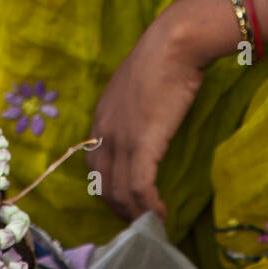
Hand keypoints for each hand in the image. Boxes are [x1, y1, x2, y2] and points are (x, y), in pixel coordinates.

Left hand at [88, 5, 207, 222]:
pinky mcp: (143, 145)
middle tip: (139, 219)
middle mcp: (104, 131)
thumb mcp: (136, 86)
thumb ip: (133, 108)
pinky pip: (140, 188)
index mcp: (100, 117)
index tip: (126, 199)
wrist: (174, 44)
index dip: (108, 187)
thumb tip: (146, 122)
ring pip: (120, 193)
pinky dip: (149, 207)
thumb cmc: (161, 58)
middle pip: (102, 184)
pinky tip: (162, 214)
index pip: (94, 164)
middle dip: (120, 207)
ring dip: (135, 214)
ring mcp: (121, 139)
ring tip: (152, 223)